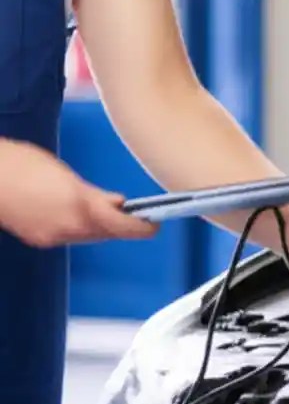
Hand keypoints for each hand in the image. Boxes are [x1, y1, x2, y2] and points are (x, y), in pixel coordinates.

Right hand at [0, 139, 157, 247]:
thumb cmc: (20, 165)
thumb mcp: (66, 175)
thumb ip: (94, 193)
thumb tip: (117, 203)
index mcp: (79, 205)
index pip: (121, 225)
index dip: (140, 227)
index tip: (153, 224)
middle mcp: (67, 226)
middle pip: (106, 233)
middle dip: (121, 225)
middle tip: (135, 215)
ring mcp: (51, 236)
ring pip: (87, 236)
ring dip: (101, 226)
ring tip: (108, 211)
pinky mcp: (37, 239)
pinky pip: (67, 236)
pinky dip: (78, 227)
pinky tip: (76, 214)